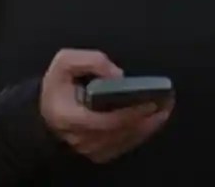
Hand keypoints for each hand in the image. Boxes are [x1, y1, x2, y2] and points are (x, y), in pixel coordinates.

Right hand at [39, 49, 174, 163]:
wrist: (47, 110)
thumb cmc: (57, 86)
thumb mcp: (64, 63)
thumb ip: (90, 61)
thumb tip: (117, 75)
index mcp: (70, 117)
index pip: (106, 121)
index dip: (131, 113)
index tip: (151, 102)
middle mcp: (81, 138)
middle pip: (122, 132)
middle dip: (147, 118)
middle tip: (166, 103)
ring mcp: (91, 150)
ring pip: (127, 140)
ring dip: (148, 126)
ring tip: (165, 109)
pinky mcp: (100, 154)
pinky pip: (126, 145)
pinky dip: (141, 133)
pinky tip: (152, 121)